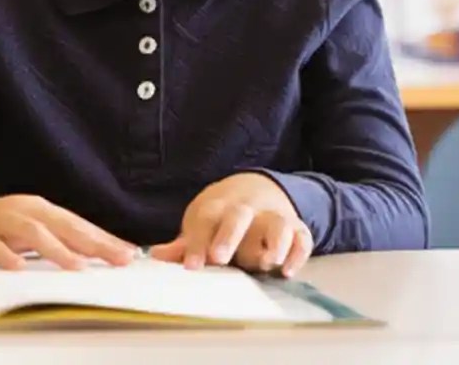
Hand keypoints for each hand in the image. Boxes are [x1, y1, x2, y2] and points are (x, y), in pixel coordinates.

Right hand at [0, 195, 137, 269]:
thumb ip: (54, 238)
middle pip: (62, 225)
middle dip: (92, 242)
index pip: (77, 223)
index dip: (103, 238)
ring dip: (55, 249)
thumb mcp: (26, 230)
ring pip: (31, 232)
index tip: (129, 254)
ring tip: (76, 265)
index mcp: (39, 209)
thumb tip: (92, 254)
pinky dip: (5, 255)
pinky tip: (18, 267)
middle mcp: (23, 210)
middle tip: (117, 259)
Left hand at [150, 173, 312, 277]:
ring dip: (272, 243)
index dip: (196, 244)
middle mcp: (246, 208)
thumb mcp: (201, 225)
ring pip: (276, 224)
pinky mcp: (296, 227)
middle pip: (238, 216)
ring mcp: (273, 216)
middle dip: (228, 236)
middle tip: (219, 258)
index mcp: (217, 206)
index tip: (191, 266)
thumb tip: (156, 256)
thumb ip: (184, 245)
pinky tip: (287, 270)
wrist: (255, 187)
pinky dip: (298, 253)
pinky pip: (302, 238)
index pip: (205, 221)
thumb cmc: (221, 217)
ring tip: (263, 263)